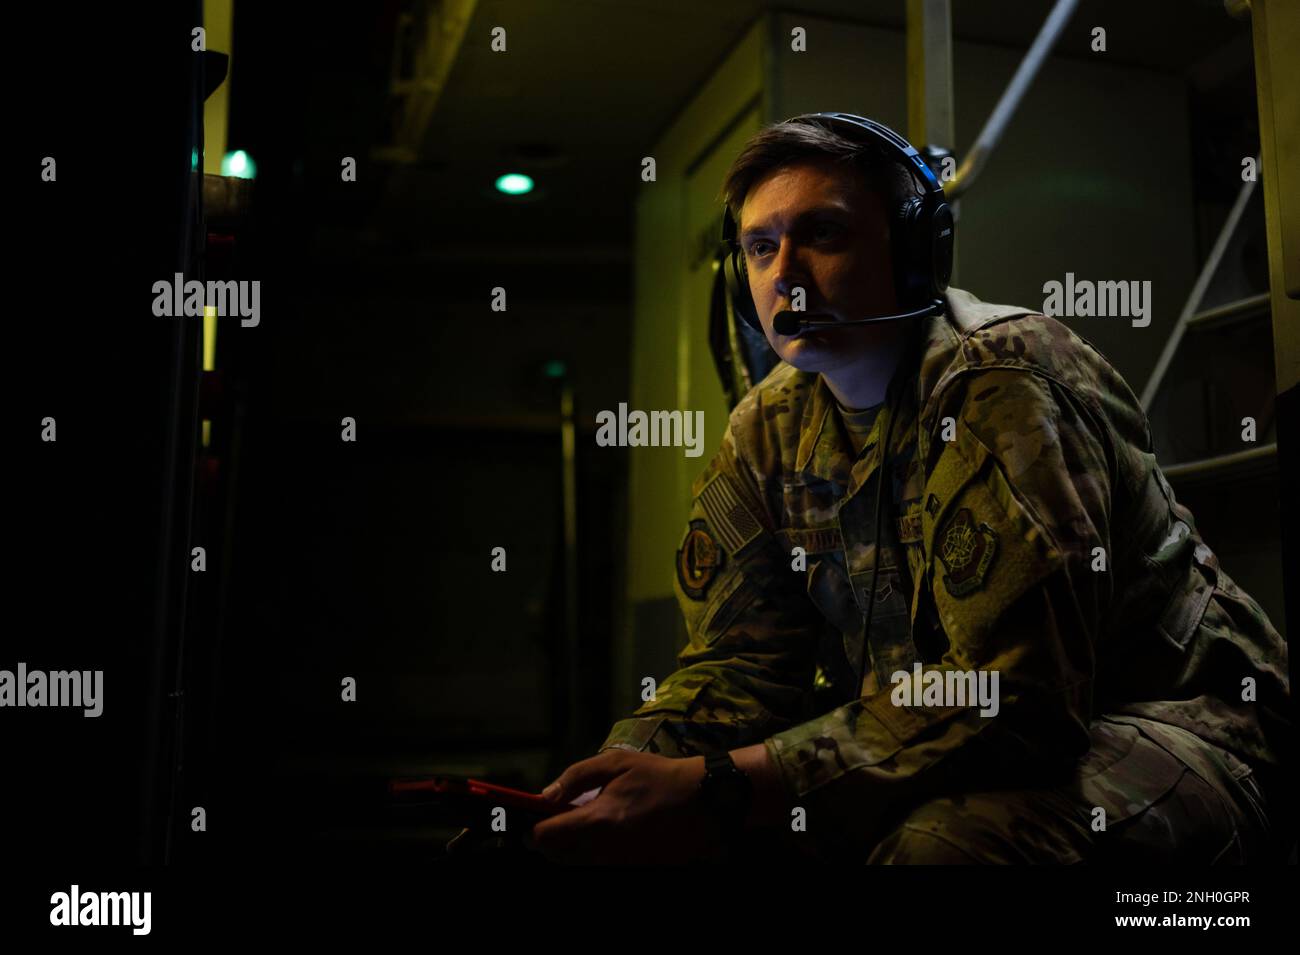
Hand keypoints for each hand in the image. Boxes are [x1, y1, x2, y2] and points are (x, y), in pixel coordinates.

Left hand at [530, 751, 725, 863]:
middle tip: (550, 823)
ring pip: (578, 864)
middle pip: (559, 857)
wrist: (702, 801)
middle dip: (548, 842)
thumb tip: (545, 795)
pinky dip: (591, 854)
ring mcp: (621, 862)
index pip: (548, 836)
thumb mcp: (616, 762)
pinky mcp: (633, 868)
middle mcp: (606, 848)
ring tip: (576, 827)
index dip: (533, 830)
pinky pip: (599, 866)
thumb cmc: (658, 776)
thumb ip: (576, 777)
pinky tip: (600, 834)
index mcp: (599, 819)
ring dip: (568, 850)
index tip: (530, 822)